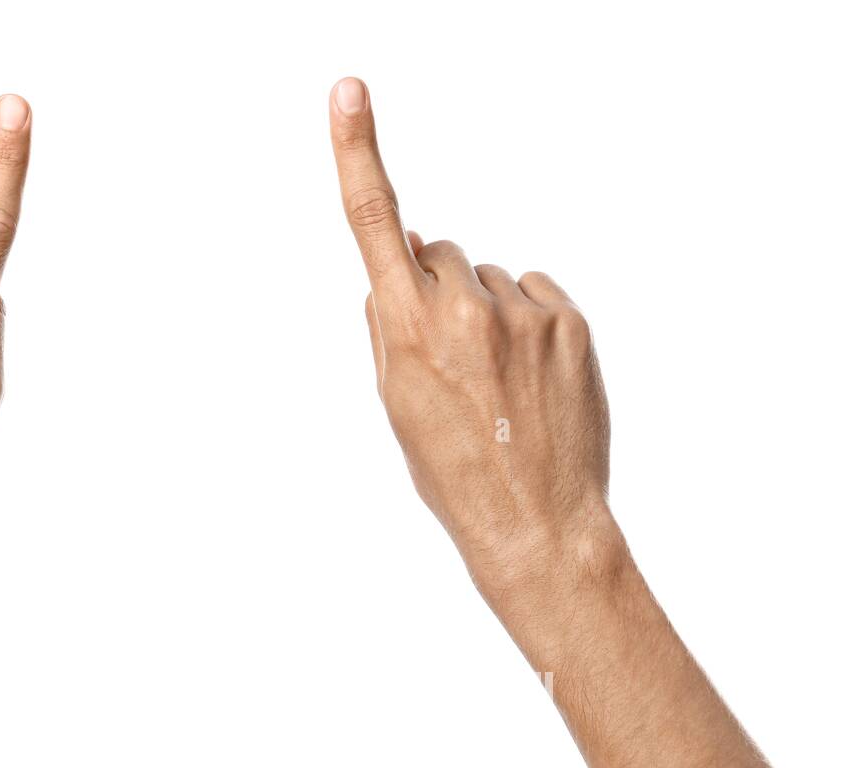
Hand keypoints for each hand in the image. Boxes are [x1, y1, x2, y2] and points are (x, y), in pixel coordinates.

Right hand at [328, 77, 615, 593]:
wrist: (537, 525)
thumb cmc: (454, 473)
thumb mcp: (396, 406)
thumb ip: (388, 327)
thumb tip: (396, 269)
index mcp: (407, 332)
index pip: (375, 224)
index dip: (358, 152)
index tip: (349, 93)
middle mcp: (463, 309)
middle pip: (438, 251)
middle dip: (436, 285)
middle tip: (451, 356)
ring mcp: (522, 312)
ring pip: (488, 275)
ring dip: (486, 310)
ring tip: (497, 380)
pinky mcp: (568, 320)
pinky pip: (534, 291)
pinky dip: (527, 319)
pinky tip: (528, 373)